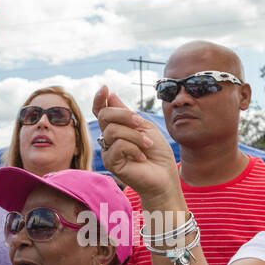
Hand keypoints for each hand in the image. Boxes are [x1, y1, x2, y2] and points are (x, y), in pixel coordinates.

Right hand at [92, 86, 179, 205]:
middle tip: (140, 122)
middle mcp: (109, 138)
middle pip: (105, 116)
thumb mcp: (145, 127)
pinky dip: (133, 149)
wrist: (164, 176)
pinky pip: (117, 146)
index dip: (100, 99)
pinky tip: (141, 157)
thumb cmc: (157, 153)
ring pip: (112, 131)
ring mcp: (108, 150)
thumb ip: (127, 114)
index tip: (105, 88)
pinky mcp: (110, 163)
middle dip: (124, 115)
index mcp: (118, 127)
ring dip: (134, 135)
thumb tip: (111, 96)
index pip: (102, 111)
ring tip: (147, 145)